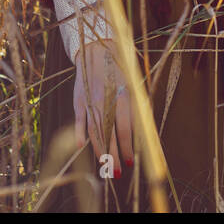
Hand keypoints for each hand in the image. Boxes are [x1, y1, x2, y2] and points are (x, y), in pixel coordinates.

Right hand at [73, 37, 132, 177]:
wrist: (97, 52)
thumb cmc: (120, 71)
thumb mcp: (133, 86)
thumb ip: (136, 108)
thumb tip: (144, 133)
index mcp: (122, 96)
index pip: (125, 128)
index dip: (127, 147)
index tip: (131, 162)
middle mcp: (105, 100)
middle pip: (109, 134)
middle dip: (114, 155)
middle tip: (118, 172)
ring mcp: (90, 101)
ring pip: (94, 131)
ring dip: (99, 150)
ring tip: (104, 165)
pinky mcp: (78, 100)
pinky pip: (78, 121)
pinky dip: (79, 134)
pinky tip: (81, 147)